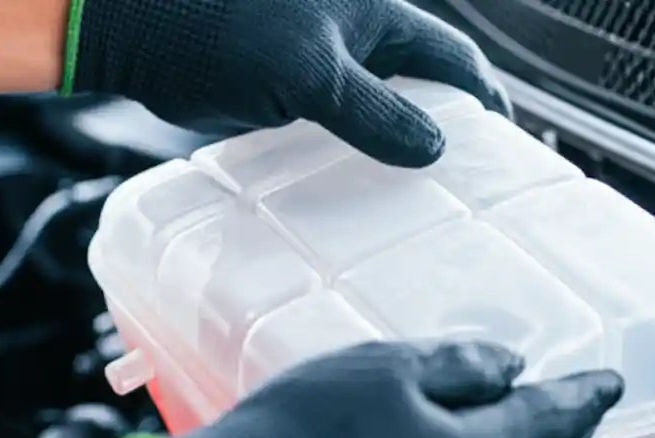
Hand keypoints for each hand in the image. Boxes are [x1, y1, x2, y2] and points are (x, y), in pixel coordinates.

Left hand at [68, 0, 510, 166]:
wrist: (146, 33)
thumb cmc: (222, 30)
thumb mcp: (314, 74)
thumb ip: (375, 112)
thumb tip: (432, 146)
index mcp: (376, 16)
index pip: (453, 60)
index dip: (484, 100)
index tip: (508, 143)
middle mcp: (356, 39)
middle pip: (421, 89)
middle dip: (446, 131)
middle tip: (466, 184)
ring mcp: (322, 68)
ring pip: (380, 114)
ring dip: (397, 151)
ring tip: (419, 202)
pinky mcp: (289, 96)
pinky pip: (338, 132)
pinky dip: (353, 160)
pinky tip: (358, 195)